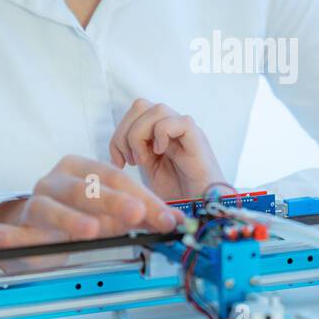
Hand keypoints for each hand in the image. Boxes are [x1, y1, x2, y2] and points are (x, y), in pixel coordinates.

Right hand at [0, 155, 184, 270]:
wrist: (32, 232)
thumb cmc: (76, 216)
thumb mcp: (109, 214)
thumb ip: (137, 215)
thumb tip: (171, 220)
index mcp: (81, 168)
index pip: (115, 178)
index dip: (142, 197)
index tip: (165, 216)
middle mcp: (56, 180)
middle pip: (86, 189)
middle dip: (114, 203)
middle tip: (136, 215)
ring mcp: (33, 203)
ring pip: (50, 208)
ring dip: (70, 219)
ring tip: (89, 230)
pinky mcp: (14, 229)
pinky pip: (7, 232)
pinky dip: (4, 235)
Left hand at [109, 99, 224, 200]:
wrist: (201, 213)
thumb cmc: (178, 196)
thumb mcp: (148, 172)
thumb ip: (136, 152)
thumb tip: (117, 143)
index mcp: (159, 134)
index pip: (133, 113)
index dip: (118, 135)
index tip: (118, 163)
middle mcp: (173, 128)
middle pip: (140, 106)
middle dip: (125, 133)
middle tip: (129, 160)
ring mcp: (186, 132)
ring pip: (156, 109)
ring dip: (140, 135)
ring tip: (143, 160)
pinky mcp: (198, 139)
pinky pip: (177, 121)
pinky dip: (162, 134)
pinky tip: (160, 153)